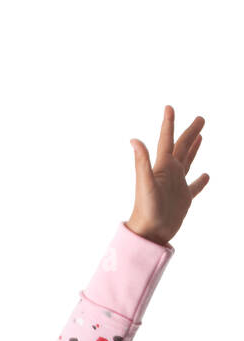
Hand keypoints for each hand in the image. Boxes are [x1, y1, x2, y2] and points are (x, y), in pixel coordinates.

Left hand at [126, 105, 208, 245]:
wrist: (149, 233)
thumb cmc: (146, 209)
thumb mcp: (145, 182)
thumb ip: (142, 161)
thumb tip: (134, 139)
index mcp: (162, 166)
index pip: (167, 140)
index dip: (168, 123)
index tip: (169, 107)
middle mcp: (170, 173)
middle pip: (182, 147)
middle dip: (190, 132)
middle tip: (201, 119)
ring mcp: (177, 185)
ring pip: (188, 161)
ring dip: (194, 149)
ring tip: (201, 136)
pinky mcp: (184, 198)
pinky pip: (195, 187)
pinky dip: (201, 181)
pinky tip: (206, 175)